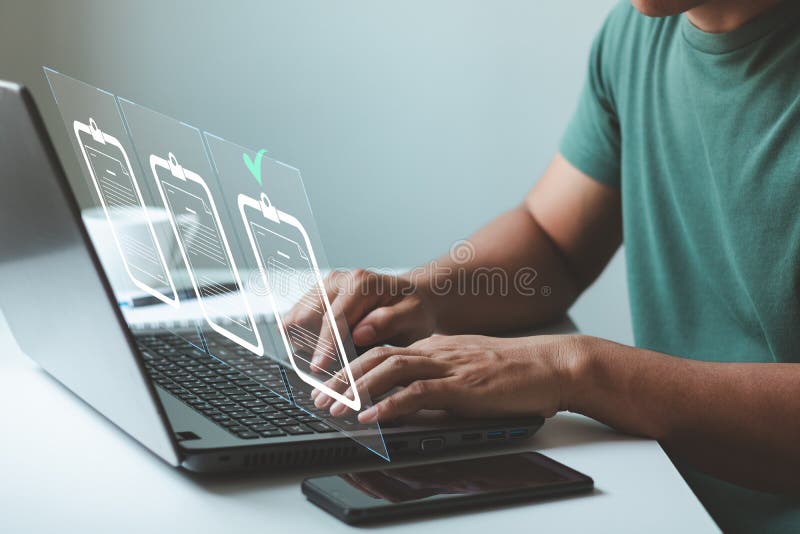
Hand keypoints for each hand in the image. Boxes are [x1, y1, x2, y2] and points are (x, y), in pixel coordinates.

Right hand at [283, 269, 436, 371]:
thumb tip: (360, 333)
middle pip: (306, 316)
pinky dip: (305, 339)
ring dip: (305, 343)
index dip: (325, 345)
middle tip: (327, 370)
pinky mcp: (316, 298)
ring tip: (330, 360)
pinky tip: (325, 351)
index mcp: (360, 283)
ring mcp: (324, 288)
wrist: (409, 300)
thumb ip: (388, 322)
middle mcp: (338, 280)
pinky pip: (297, 321)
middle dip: (311, 345)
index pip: (334, 317)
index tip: (318, 367)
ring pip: (296, 318)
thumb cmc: (412, 310)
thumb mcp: (413, 316)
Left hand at [312, 334, 581, 422]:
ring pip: (389, 370)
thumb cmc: (516, 371)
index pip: (383, 352)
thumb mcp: (467, 371)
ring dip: (356, 391)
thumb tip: (409, 399)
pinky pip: (417, 393)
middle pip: (376, 358)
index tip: (330, 384)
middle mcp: (436, 352)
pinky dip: (389, 404)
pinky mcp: (462, 384)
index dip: (352, 367)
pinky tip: (371, 417)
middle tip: (317, 398)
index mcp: (435, 348)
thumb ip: (438, 380)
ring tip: (333, 409)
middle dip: (343, 378)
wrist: (552, 365)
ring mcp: (448, 365)